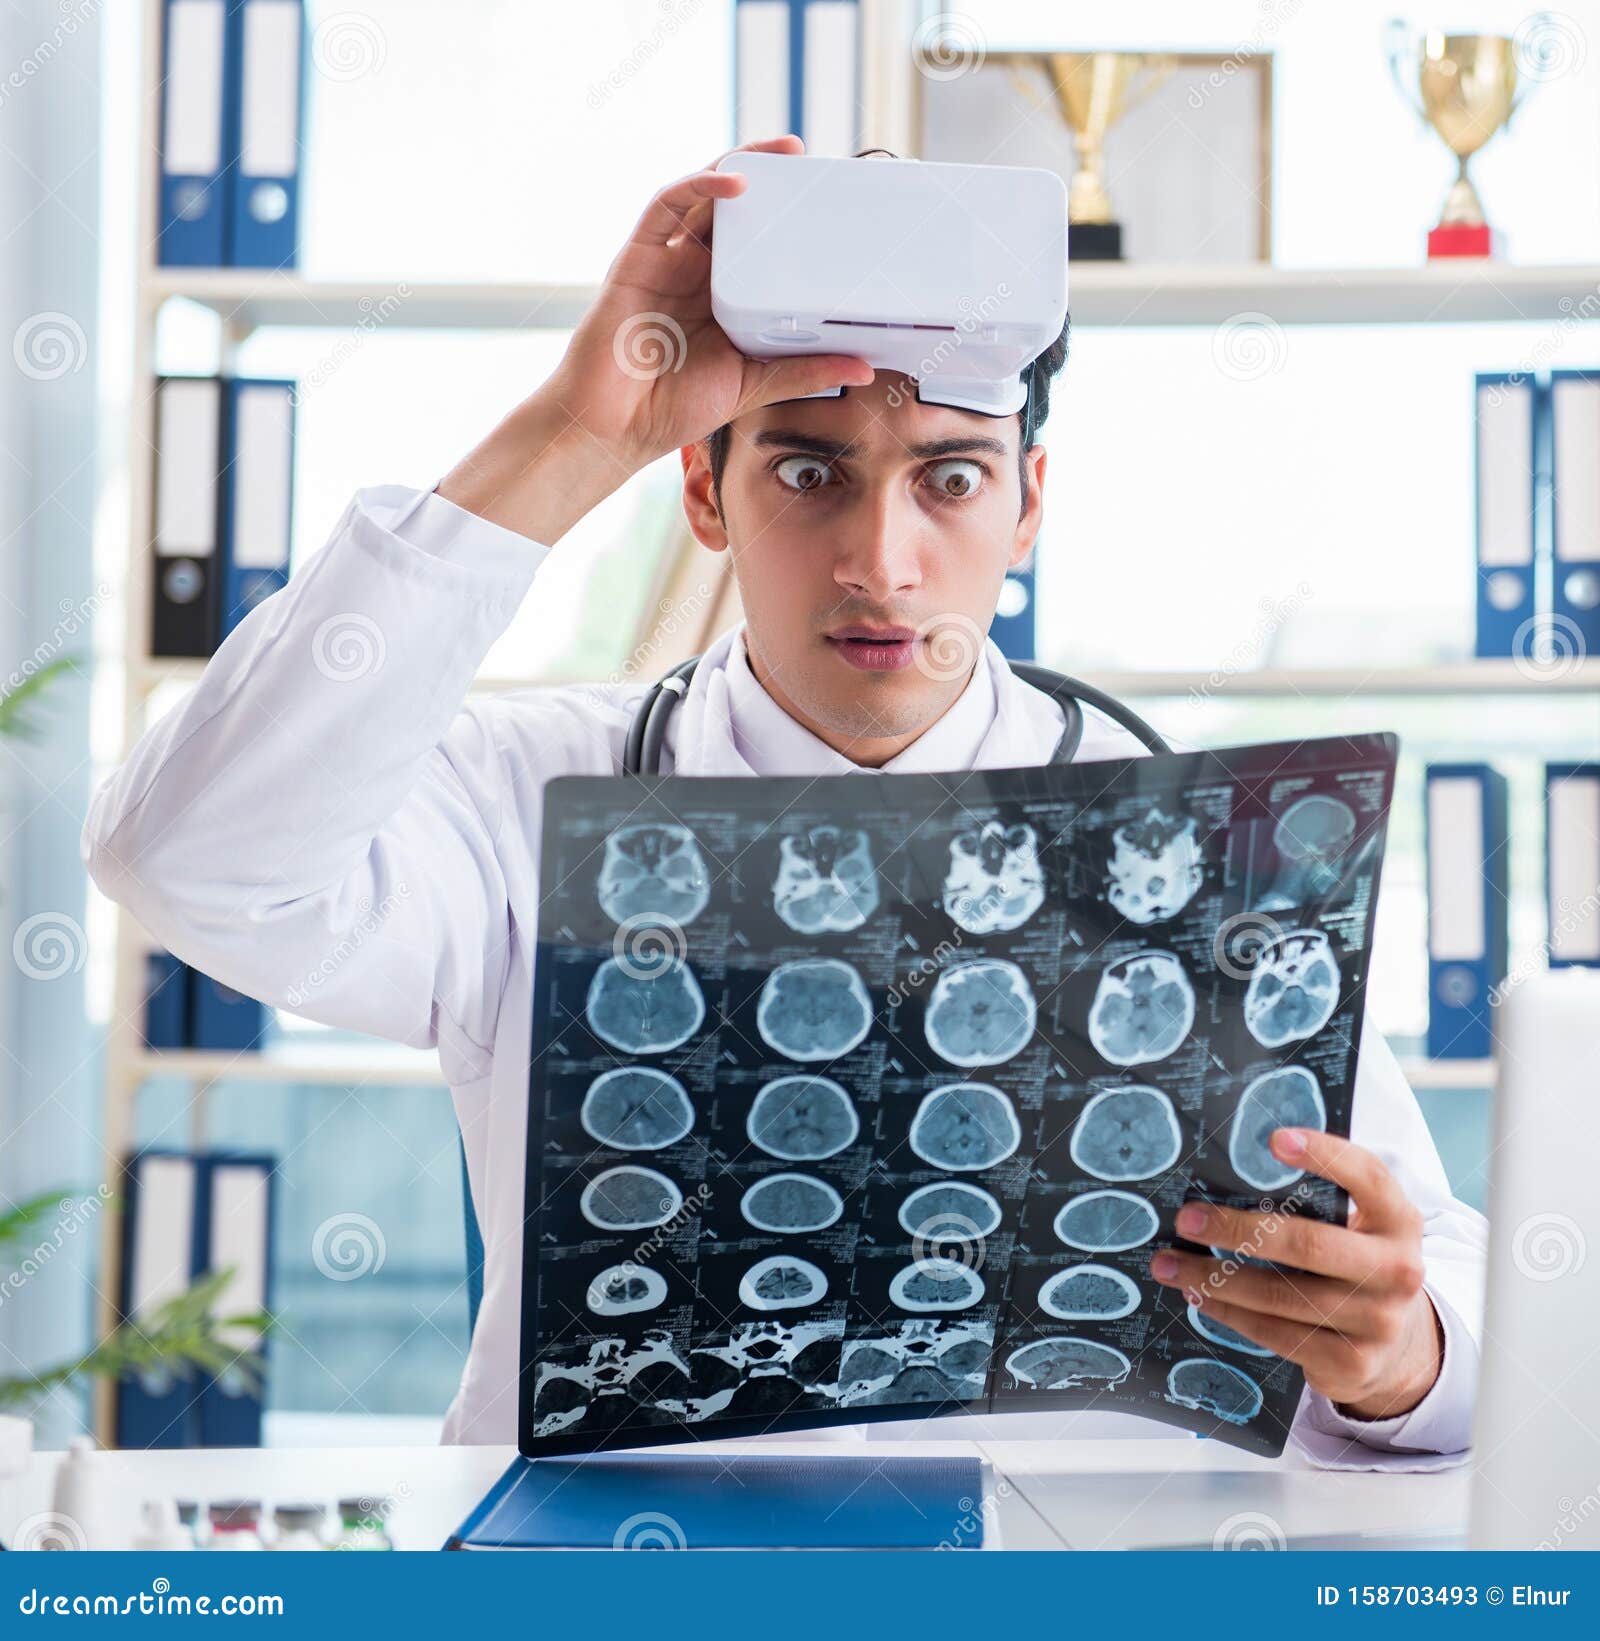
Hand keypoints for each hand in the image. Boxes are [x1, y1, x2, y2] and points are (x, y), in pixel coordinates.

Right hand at [437, 134, 873, 544]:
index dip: (787, 217)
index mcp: (722, 296)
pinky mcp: (637, 257)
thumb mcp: (753, 385)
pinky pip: (667, 206)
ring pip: (703, 195)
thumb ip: (803, 370)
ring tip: (784, 154)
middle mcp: (694, 271)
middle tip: (811, 161)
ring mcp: (665, 260)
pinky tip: (734, 182)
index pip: (758, 242)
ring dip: (742, 164)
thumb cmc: (673, 408)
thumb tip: (863, 367)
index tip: (829, 200)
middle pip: (734, 209)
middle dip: (771, 177)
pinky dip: (699, 186)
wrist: (614, 427)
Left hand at [1149, 1128, 1443, 1420]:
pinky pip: (1276, 1334)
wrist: (1401, 1348)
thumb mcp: (1358, 1227)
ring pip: (1281, 1295)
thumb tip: (1234, 1167)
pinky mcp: (1353, 1363)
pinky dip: (1229, 1312)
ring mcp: (1378, 1321)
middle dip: (1236, 1230)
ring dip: (1215, 1277)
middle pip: (1308, 1244)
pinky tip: (1198, 1295)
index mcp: (1399, 1220)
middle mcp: (1397, 1270)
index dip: (1325, 1155)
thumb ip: (1320, 1199)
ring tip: (1169, 1264)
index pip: (1368, 1177)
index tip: (1274, 1139)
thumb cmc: (1357, 1264)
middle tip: (1185, 1219)